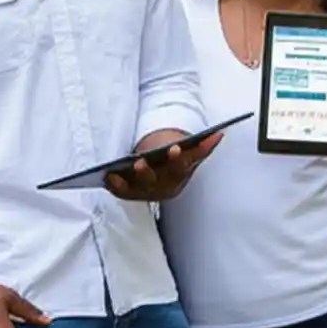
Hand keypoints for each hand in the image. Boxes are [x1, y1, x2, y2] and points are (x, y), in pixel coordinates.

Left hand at [106, 128, 222, 200]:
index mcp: (180, 176)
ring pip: (137, 189)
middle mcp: (164, 187)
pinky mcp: (132, 193)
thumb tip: (219, 134)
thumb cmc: (174, 161)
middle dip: (148, 172)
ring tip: (114, 172)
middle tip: (139, 163)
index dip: (179, 159)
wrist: (164, 176)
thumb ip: (202, 147)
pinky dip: (115, 186)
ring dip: (127, 182)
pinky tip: (107, 176)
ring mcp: (147, 191)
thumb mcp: (189, 154)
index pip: (181, 168)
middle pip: (156, 181)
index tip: (175, 148)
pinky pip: (122, 192)